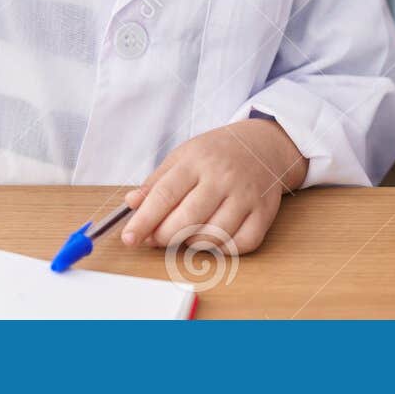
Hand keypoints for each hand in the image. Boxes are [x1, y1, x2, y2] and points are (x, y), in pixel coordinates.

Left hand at [121, 119, 306, 254]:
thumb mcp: (182, 157)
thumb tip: (131, 205)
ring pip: (213, 236)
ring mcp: (246, 195)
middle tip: (156, 239)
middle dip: (165, 236)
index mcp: (196, 160)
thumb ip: (156, 182)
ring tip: (187, 232)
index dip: (144, 220)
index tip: (129, 238)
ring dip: (193, 243)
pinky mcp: (264, 212)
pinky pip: (241, 244)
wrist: (262, 145)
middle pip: (187, 219)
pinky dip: (223, 248)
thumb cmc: (215, 154)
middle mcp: (222, 177)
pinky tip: (214, 237)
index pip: (164, 194)